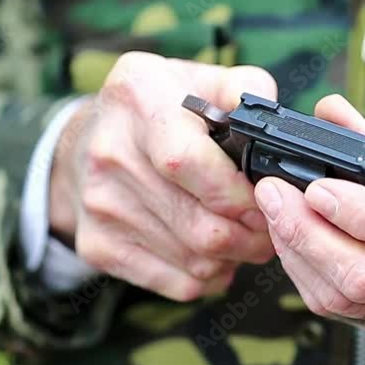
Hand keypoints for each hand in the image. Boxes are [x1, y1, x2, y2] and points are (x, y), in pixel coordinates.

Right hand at [48, 52, 275, 300]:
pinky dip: (210, 278)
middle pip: (202, 226)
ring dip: (236, 258)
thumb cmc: (164, 110)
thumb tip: (275, 127)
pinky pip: (178, 284)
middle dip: (252, 236)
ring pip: (197, 261)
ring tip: (247, 238)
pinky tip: (217, 256)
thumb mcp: (203, 80)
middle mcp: (110, 151)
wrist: (88, 141)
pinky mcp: (98, 246)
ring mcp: (99, 204)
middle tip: (270, 228)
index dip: (238, 194)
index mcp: (140, 97)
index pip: (188, 162)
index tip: (264, 199)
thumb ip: (246, 91)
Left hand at [253, 95, 364, 340]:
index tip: (318, 187)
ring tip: (277, 210)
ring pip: (349, 300)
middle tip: (274, 194)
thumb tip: (331, 115)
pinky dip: (310, 274)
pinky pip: (344, 312)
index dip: (363, 216)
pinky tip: (296, 239)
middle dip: (310, 235)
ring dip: (300, 254)